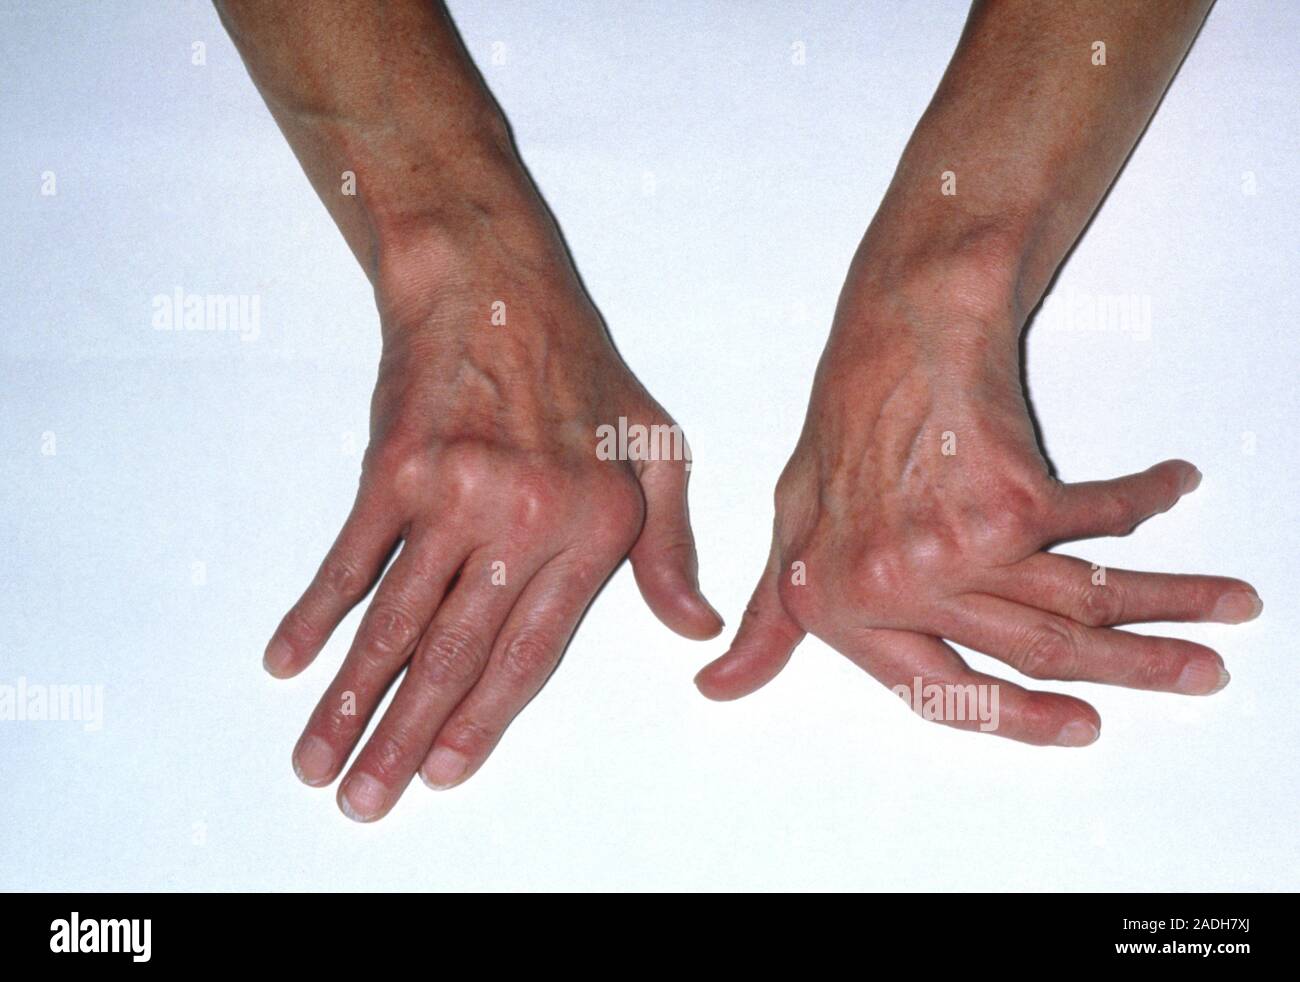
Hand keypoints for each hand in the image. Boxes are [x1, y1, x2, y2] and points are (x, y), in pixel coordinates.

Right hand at [264, 212, 721, 820]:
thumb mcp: (656, 450)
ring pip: (396, 619)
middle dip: (406, 735)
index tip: (448, 772)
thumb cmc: (581, 367)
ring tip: (321, 760)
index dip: (485, 718)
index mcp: (593, 526)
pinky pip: (349, 558)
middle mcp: (523, 517)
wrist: (495, 281)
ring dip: (353, 698)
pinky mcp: (394, 467)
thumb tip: (691, 628)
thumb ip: (673, 546)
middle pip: (456, 651)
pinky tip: (290, 664)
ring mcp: (453, 491)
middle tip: (367, 799)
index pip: (533, 649)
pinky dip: (316, 615)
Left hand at [697, 263, 1260, 744]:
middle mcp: (898, 589)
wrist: (895, 328)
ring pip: (1085, 601)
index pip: (941, 691)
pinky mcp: (1013, 503)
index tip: (1083, 725)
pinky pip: (1104, 521)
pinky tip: (1171, 483)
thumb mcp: (791, 523)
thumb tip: (719, 686)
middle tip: (1199, 675)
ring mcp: (956, 551)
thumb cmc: (843, 423)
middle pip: (1039, 652)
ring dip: (1170, 600)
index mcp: (844, 607)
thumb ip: (773, 614)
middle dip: (1135, 667)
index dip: (1018, 720)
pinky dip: (1145, 500)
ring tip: (1229, 605)